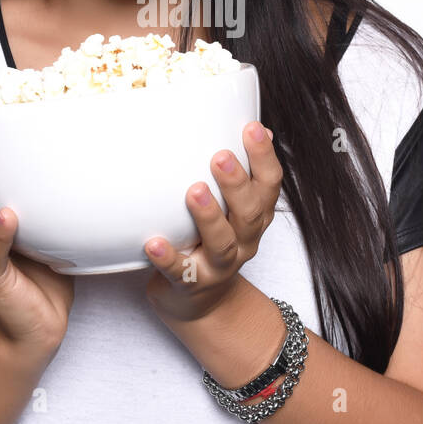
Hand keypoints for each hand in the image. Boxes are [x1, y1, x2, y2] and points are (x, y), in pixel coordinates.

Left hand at [144, 121, 280, 322]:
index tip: (252, 128)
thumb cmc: (209, 241)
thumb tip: (241, 121)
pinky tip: (153, 242)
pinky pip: (181, 272)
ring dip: (210, 216)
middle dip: (237, 183)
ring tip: (193, 191)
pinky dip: (168, 257)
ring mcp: (220, 265)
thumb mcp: (227, 207)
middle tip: (220, 156)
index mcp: (254, 215)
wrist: (200, 303)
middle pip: (250, 212)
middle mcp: (244, 240)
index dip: (264, 157)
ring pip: (222, 242)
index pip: (269, 184)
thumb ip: (232, 172)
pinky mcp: (193, 284)